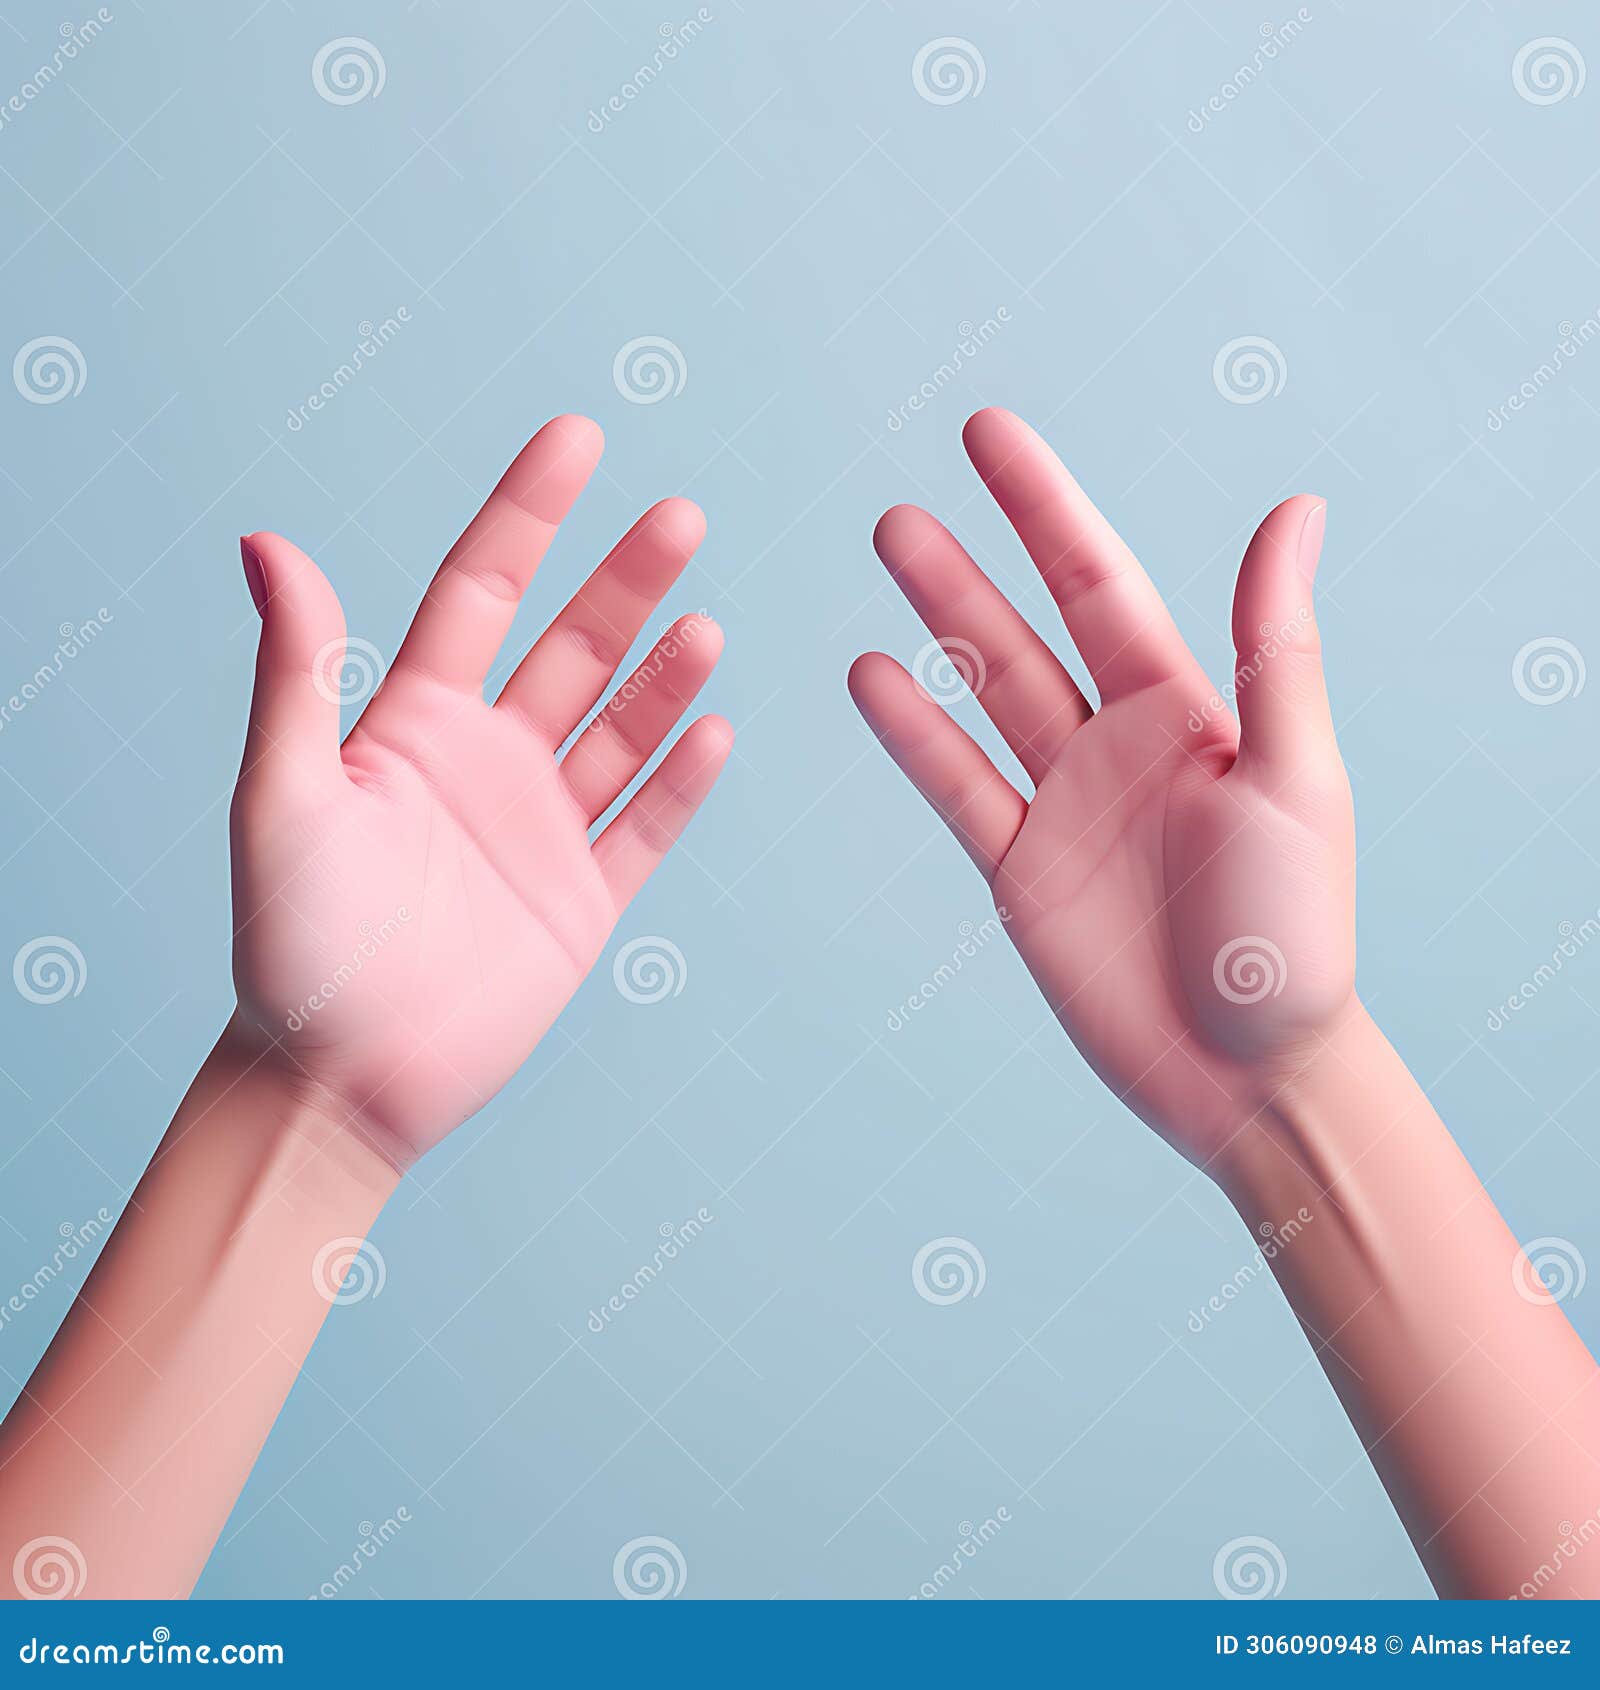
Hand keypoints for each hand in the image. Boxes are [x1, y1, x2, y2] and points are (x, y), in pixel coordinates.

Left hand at [229, 415, 730, 1165]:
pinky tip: (715, 731)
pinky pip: (646, 827)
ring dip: (666, 675)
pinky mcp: (583, 901)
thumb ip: (296, 676)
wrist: (341, 1078)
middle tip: (682, 515)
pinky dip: (682, 782)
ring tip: (706, 625)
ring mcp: (542, 829)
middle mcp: (487, 762)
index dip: (529, 512)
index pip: (483, 589)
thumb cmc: (292, 941)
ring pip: (622, 730)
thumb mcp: (280, 798)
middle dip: (626, 580)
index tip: (578, 437)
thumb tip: (268, 541)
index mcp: (415, 724)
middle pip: (574, 647)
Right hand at [849, 408, 1352, 1166]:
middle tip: (898, 512)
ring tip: (881, 559)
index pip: (1098, 582)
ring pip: (982, 696)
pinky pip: (957, 789)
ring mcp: (1061, 807)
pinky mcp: (1020, 873)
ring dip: (934, 627)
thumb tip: (1295, 507)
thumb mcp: (1298, 780)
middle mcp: (1117, 744)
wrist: (1252, 1075)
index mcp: (1189, 710)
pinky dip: (914, 735)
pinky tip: (870, 678)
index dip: (1042, 504)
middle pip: (1023, 632)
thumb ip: (1274, 648)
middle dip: (964, 568)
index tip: (987, 434)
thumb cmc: (1296, 936)